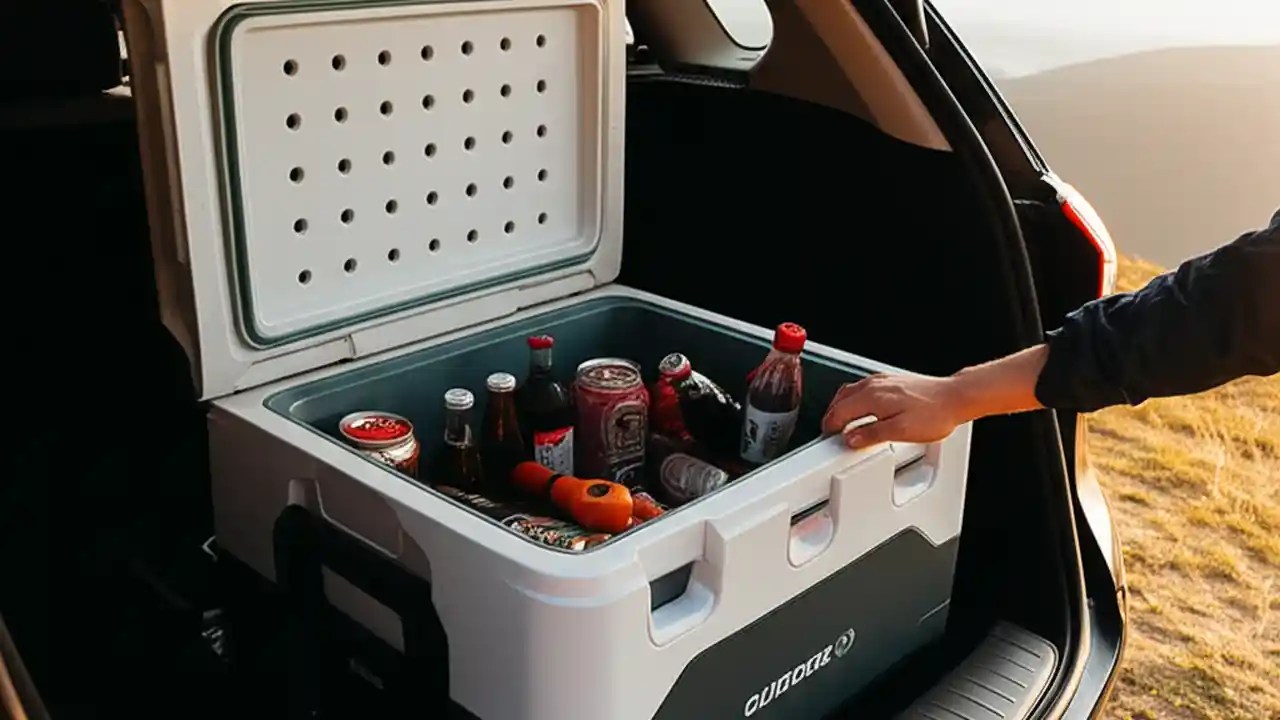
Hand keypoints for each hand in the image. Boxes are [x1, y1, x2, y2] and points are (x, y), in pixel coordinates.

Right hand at [821, 345, 1050, 449]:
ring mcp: (883, 381)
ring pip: (850, 391)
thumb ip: (871, 435)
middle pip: (840, 399)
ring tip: (841, 420)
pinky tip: (861, 407)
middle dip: (832, 416)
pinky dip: (854, 398)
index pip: (839, 412)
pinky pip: (863, 387)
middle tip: (831, 431)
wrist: (955, 397)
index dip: (830, 427)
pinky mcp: (892, 380)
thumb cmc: (934, 414)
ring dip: (841, 406)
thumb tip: (851, 438)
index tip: (828, 437)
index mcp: (872, 397)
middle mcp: (875, 385)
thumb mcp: (901, 432)